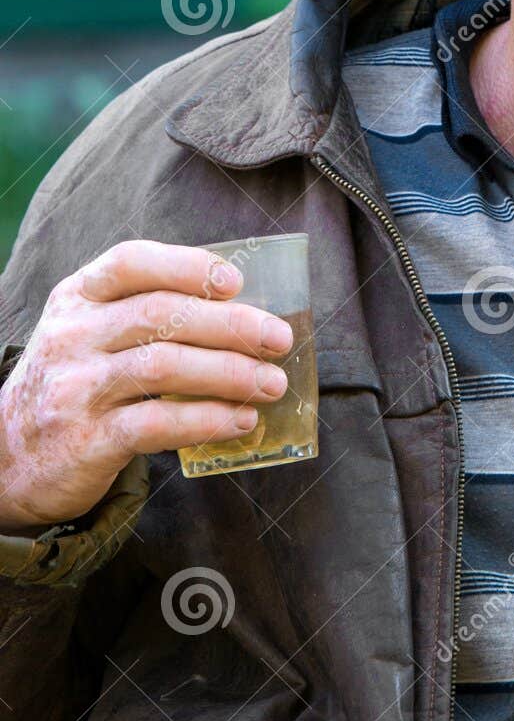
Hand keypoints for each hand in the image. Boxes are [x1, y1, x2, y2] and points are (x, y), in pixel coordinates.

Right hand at [0, 241, 293, 530]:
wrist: (9, 458)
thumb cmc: (74, 383)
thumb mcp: (90, 333)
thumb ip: (145, 313)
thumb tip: (244, 313)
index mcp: (77, 297)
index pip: (131, 262)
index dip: (188, 266)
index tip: (236, 281)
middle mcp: (73, 335)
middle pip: (162, 315)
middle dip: (231, 324)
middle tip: (278, 338)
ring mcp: (77, 387)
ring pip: (164, 366)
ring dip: (230, 373)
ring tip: (271, 383)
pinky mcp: (87, 439)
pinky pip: (157, 423)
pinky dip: (207, 419)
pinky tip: (241, 420)